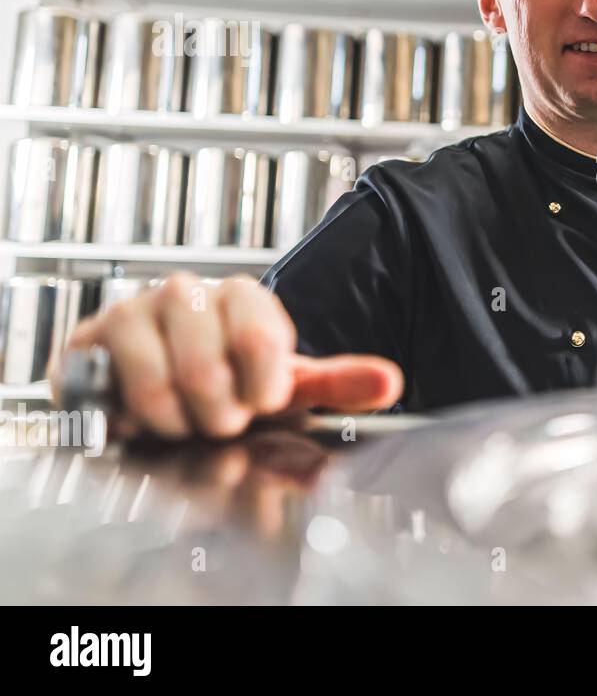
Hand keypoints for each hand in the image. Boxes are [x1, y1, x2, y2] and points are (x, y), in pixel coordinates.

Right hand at [55, 273, 402, 440]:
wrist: (168, 386)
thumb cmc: (232, 379)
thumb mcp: (289, 383)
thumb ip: (340, 382)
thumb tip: (388, 382)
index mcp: (243, 296)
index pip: (261, 338)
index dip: (262, 388)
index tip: (261, 400)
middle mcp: (187, 293)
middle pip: (206, 371)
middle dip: (218, 414)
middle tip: (221, 419)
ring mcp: (134, 311)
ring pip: (159, 386)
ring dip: (178, 423)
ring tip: (186, 419)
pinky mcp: (91, 341)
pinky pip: (112, 393)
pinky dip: (134, 422)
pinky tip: (145, 417)